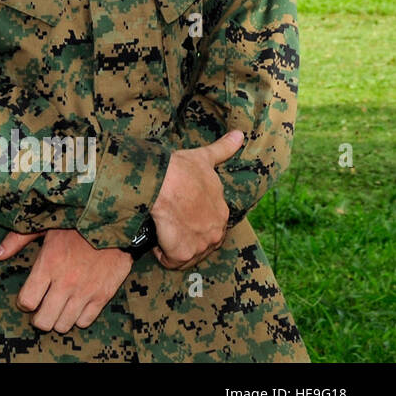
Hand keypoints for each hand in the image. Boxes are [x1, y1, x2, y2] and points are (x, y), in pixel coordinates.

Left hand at [0, 229, 132, 332]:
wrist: (114, 223)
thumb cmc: (75, 221)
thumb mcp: (43, 224)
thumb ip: (16, 240)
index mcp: (48, 264)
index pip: (27, 301)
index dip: (24, 302)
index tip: (27, 297)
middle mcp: (66, 282)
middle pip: (43, 320)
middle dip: (38, 317)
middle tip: (41, 307)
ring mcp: (85, 291)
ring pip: (64, 325)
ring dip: (57, 319)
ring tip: (58, 307)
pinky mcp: (103, 295)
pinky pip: (85, 322)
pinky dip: (78, 318)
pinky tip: (76, 305)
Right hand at [151, 130, 242, 270]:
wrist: (165, 182)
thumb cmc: (182, 169)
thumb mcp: (204, 158)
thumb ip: (223, 149)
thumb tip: (240, 135)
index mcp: (222, 212)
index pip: (210, 225)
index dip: (192, 221)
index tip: (178, 212)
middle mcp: (216, 231)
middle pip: (200, 243)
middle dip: (183, 237)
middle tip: (167, 223)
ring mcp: (201, 244)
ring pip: (185, 254)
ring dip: (172, 246)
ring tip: (160, 229)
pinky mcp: (183, 253)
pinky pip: (171, 260)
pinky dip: (161, 253)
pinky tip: (155, 237)